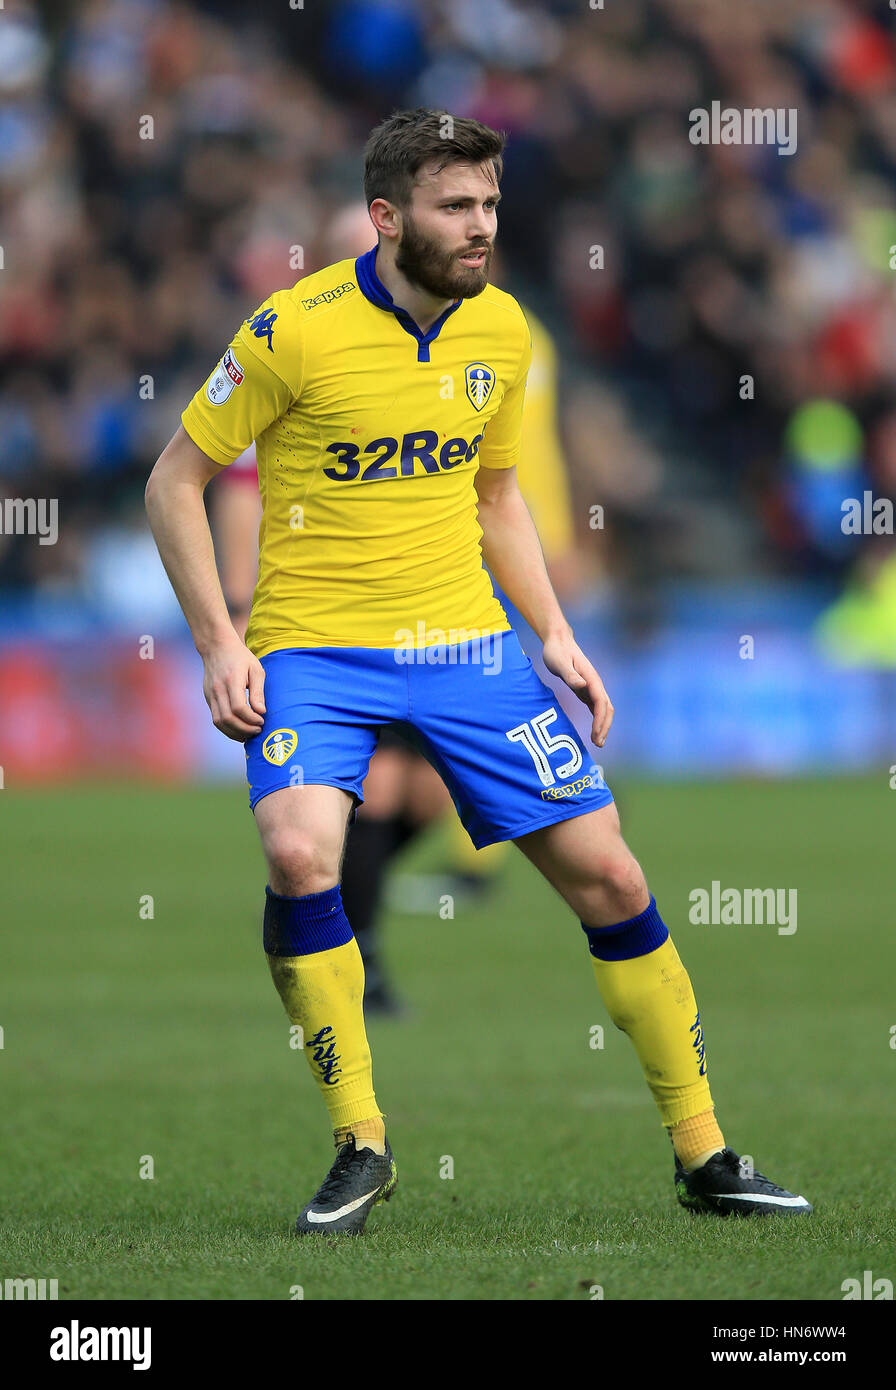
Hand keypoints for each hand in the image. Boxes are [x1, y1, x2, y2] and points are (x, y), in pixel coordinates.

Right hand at [201, 634, 265, 741]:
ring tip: (249, 734)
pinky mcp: (208, 698)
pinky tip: (239, 729)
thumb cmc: (240, 658)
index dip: (251, 719)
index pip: (238, 708)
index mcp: (231, 681)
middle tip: (258, 730)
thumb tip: (261, 712)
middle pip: (228, 718)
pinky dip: (227, 728)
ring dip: (234, 733)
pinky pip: (215, 718)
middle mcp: (218, 689)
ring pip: (219, 722)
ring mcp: (210, 695)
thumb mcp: (255, 669)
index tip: (262, 720)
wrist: (217, 647)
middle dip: (244, 729)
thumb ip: (258, 691)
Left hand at [541, 631, 613, 746]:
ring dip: (603, 726)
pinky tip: (594, 732)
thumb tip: (583, 686)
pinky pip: (595, 708)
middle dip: (605, 727)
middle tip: (599, 743)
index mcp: (591, 678)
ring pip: (603, 710)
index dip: (600, 720)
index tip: (596, 734)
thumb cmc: (557, 651)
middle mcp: (595, 684)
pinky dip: (597, 721)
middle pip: (607, 709)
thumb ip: (571, 675)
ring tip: (598, 742)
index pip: (601, 703)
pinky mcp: (585, 690)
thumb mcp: (560, 662)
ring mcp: (592, 687)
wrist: (558, 641)